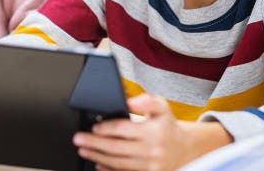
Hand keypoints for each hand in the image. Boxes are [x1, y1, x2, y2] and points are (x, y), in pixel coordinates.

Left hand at [73, 94, 232, 170]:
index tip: (94, 127)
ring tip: (83, 150)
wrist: (184, 150)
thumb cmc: (167, 127)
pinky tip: (97, 163)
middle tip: (78, 139)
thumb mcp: (163, 108)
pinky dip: (108, 169)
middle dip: (94, 143)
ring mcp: (149, 166)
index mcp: (154, 131)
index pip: (124, 130)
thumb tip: (131, 100)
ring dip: (97, 156)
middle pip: (116, 148)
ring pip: (117, 163)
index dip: (106, 128)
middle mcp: (151, 151)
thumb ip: (148, 100)